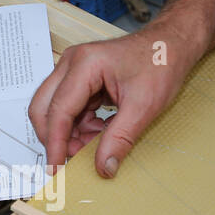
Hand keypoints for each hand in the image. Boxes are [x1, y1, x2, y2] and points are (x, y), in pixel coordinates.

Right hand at [28, 0, 214, 176]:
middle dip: (55, 138)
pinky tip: (99, 133)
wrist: (171, 45)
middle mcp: (71, 64)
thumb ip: (120, 138)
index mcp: (84, 65)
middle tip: (72, 160)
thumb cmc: (160, 63)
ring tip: (95, 145)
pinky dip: (80, 127)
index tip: (57, 169)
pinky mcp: (80, 79)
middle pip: (43, 108)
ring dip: (70, 134)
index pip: (58, 110)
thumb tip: (103, 167)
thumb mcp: (144, 106)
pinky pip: (69, 109)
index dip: (56, 143)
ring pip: (55, 111)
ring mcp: (73, 71)